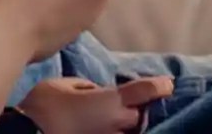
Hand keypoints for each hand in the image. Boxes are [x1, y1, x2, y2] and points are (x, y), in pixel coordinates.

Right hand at [19, 77, 173, 133]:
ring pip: (128, 132)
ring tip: (110, 117)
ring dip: (124, 125)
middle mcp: (117, 125)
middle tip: (129, 102)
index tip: (167, 84)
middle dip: (137, 110)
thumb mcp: (68, 86)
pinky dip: (111, 131)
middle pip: (140, 116)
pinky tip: (102, 126)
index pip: (146, 91)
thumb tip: (98, 95)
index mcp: (112, 103)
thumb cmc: (44, 108)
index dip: (159, 87)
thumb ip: (90, 89)